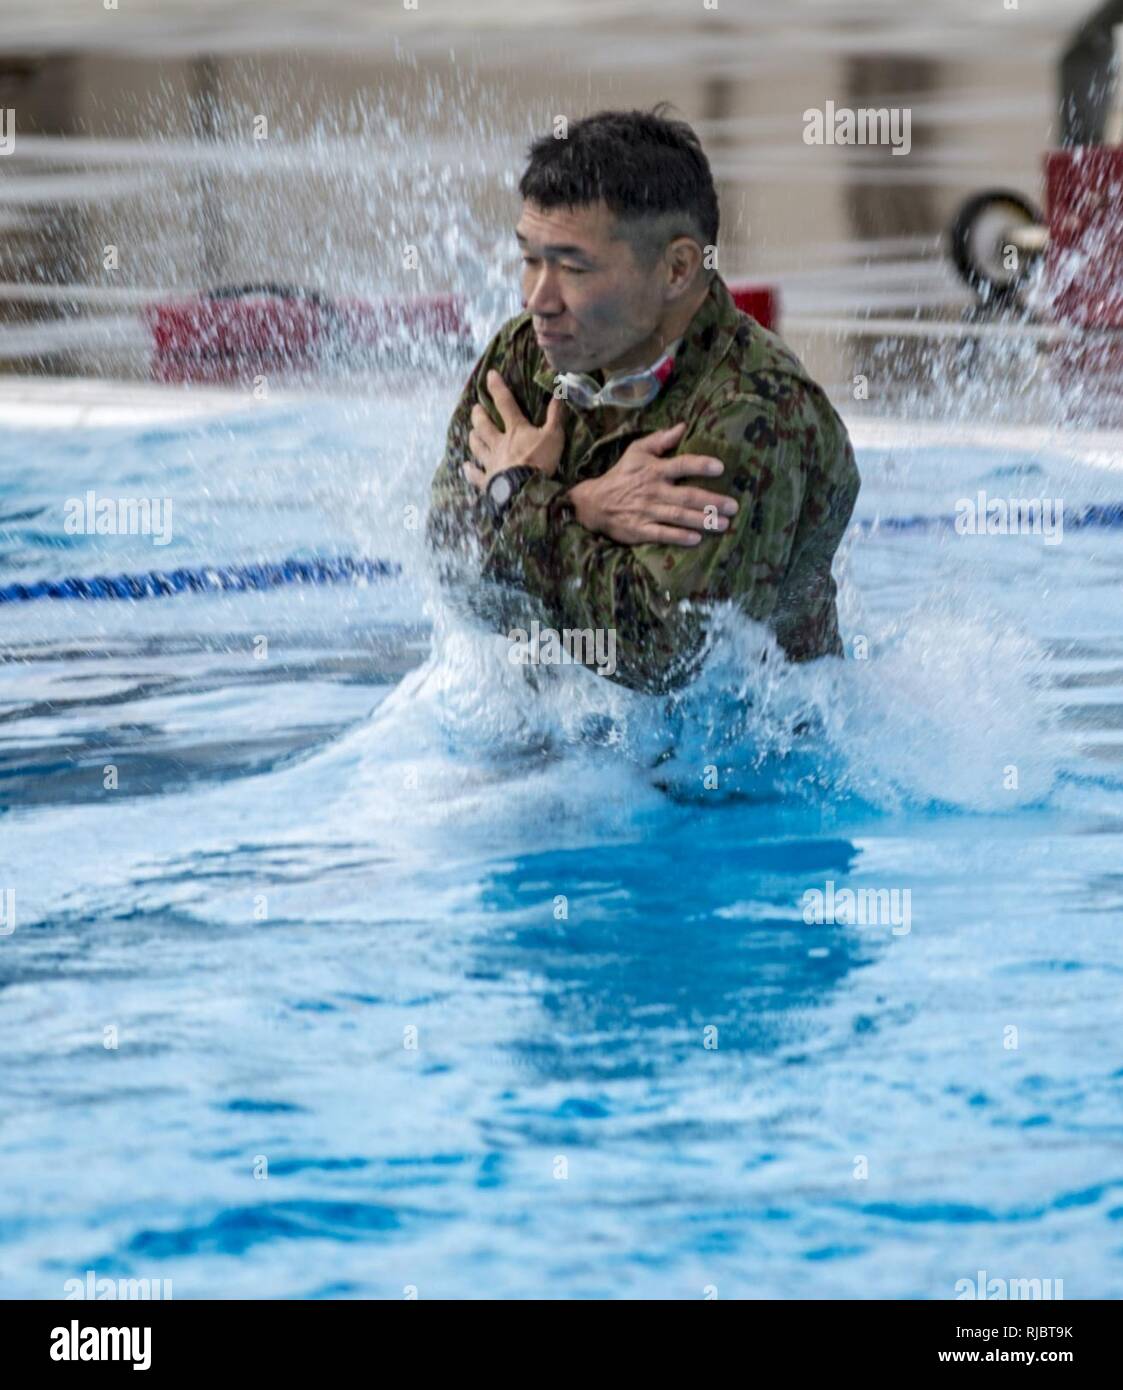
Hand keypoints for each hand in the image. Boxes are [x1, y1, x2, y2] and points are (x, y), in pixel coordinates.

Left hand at [462, 370, 565, 491]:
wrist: (526, 490)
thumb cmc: (540, 462)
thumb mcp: (554, 436)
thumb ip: (555, 416)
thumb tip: (557, 393)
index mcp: (515, 430)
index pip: (505, 403)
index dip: (497, 388)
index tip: (490, 375)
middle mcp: (499, 443)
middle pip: (484, 425)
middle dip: (478, 415)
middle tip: (475, 409)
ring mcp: (491, 462)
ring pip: (478, 447)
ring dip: (473, 438)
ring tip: (471, 433)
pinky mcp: (488, 481)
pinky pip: (476, 475)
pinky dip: (470, 470)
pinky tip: (465, 467)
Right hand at [566, 421, 736, 546]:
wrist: (594, 502)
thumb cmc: (622, 474)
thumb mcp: (637, 451)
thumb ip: (661, 440)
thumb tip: (684, 426)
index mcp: (654, 469)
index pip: (681, 465)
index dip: (700, 465)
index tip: (721, 468)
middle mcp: (653, 491)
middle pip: (686, 496)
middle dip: (711, 501)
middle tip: (734, 506)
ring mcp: (646, 512)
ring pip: (678, 517)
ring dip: (702, 521)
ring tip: (724, 524)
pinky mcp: (640, 530)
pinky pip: (662, 534)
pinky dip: (679, 537)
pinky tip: (696, 539)